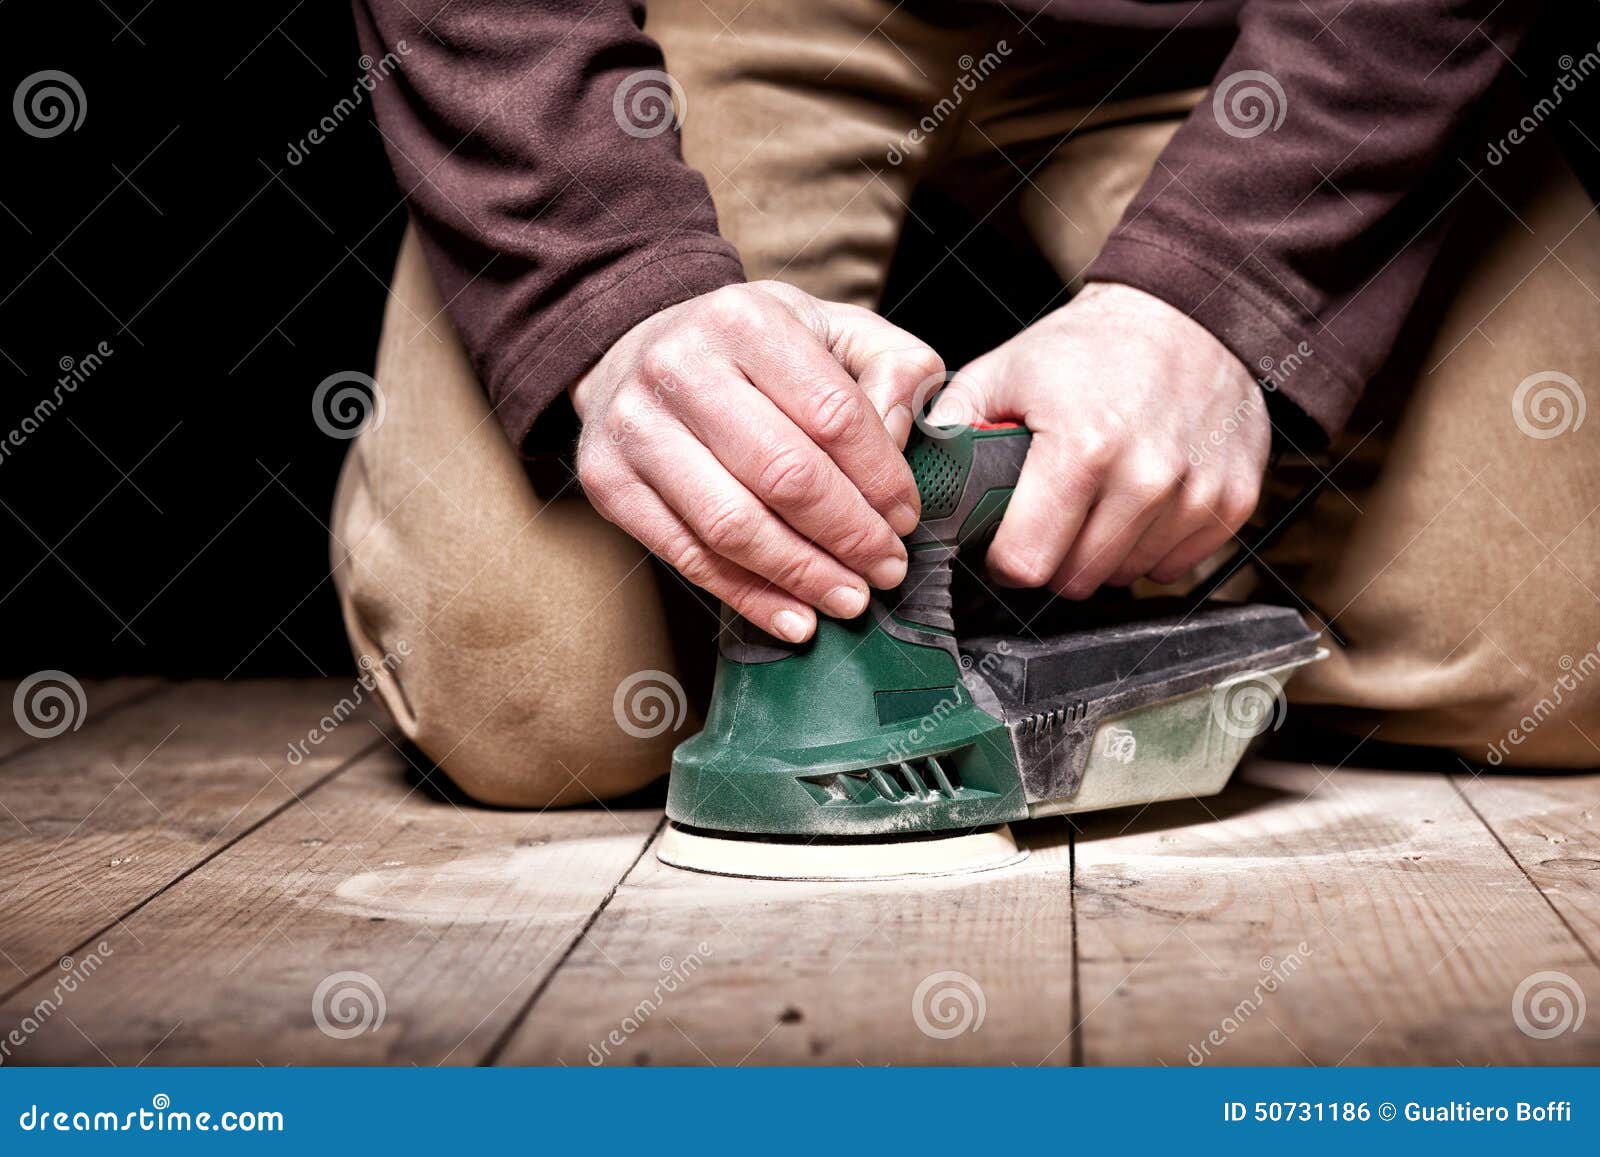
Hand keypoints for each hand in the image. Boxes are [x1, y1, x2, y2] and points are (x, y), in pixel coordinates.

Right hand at [572, 281, 942, 642]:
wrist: (630, 345)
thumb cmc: (747, 348)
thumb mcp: (829, 326)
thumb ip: (891, 368)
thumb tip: (902, 441)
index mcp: (744, 320)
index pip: (833, 413)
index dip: (881, 478)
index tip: (907, 517)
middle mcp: (679, 367)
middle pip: (784, 474)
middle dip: (849, 535)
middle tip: (887, 568)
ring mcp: (635, 428)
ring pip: (733, 525)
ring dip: (803, 575)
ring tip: (850, 599)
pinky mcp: (608, 482)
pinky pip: (688, 556)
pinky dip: (749, 597)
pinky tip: (795, 617)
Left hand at [931, 283, 1268, 596]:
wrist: (1189, 313)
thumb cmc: (1090, 345)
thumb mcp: (1003, 372)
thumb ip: (952, 427)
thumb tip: (913, 479)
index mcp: (1082, 449)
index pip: (1028, 563)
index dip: (1006, 558)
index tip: (1007, 539)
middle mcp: (1145, 478)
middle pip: (1076, 580)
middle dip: (1053, 558)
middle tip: (1050, 515)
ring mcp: (1195, 493)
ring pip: (1125, 577)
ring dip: (1102, 554)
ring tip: (1095, 502)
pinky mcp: (1232, 501)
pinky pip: (1174, 565)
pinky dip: (1150, 547)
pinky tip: (1137, 505)